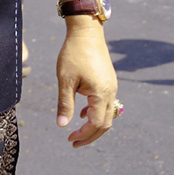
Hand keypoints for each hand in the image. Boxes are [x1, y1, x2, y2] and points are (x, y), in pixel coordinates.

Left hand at [54, 22, 119, 147]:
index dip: (83, 135)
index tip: (69, 140)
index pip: (96, 124)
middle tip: (73, 142)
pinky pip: (106, 103)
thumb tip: (62, 126)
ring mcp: (111, 86)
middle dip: (89, 135)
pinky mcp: (109, 81)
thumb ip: (65, 104)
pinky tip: (82, 112)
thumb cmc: (73, 54)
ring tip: (77, 131)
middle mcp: (110, 92)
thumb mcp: (65, 80)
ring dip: (93, 125)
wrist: (86, 31)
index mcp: (101, 94)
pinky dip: (95, 112)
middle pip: (105, 123)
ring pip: (107, 114)